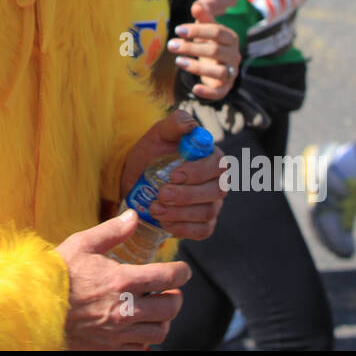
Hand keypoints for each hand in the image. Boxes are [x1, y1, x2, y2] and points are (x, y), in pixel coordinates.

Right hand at [55, 210, 190, 349]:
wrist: (33, 307)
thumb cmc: (57, 275)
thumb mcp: (82, 244)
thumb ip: (112, 231)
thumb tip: (133, 216)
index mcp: (121, 281)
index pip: (169, 277)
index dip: (182, 272)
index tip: (182, 270)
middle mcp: (125, 309)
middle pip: (171, 308)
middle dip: (175, 297)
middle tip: (169, 291)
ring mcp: (118, 333)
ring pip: (160, 332)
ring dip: (162, 320)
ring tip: (154, 310)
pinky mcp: (109, 349)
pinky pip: (141, 350)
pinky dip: (145, 340)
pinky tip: (137, 328)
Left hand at [118, 110, 225, 240]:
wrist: (137, 180)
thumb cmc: (151, 154)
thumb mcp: (157, 135)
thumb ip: (175, 124)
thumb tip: (191, 125)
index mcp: (210, 157)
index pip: (218, 164)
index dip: (199, 171)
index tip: (174, 175)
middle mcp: (217, 181)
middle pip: (215, 191)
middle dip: (186, 195)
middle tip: (161, 194)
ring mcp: (212, 203)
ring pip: (207, 212)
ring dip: (181, 212)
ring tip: (155, 208)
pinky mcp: (203, 223)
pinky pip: (203, 231)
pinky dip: (184, 228)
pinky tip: (165, 222)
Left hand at [167, 1, 239, 99]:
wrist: (221, 65)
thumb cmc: (212, 43)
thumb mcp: (207, 29)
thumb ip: (203, 18)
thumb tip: (196, 4)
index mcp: (230, 38)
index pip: (216, 32)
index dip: (197, 30)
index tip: (177, 30)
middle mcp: (234, 55)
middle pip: (214, 51)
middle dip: (191, 48)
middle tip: (171, 45)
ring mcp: (231, 72)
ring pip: (219, 71)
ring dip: (197, 67)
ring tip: (178, 62)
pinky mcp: (225, 87)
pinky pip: (220, 92)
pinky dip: (208, 92)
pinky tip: (195, 88)